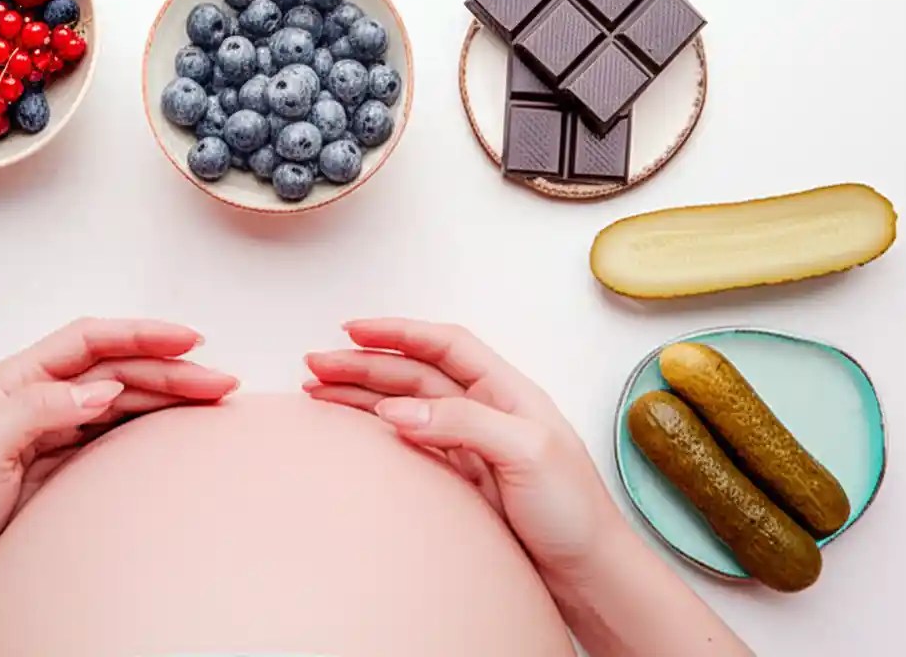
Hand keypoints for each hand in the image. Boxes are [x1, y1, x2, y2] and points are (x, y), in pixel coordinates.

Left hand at [0, 318, 238, 569]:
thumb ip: (37, 409)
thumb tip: (100, 387)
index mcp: (19, 377)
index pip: (90, 341)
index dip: (141, 335)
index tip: (184, 341)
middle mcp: (45, 391)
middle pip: (121, 365)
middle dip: (172, 366)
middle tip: (220, 381)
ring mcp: (63, 422)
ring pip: (129, 392)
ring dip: (173, 389)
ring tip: (216, 395)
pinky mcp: (75, 452)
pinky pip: (125, 424)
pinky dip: (158, 416)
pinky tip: (183, 418)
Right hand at [305, 318, 622, 576]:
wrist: (588, 574)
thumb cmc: (576, 514)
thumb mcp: (527, 453)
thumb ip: (464, 422)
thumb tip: (401, 407)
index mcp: (508, 392)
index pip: (444, 345)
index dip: (398, 332)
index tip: (354, 331)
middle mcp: (487, 411)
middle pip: (415, 372)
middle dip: (364, 363)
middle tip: (317, 364)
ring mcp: (471, 445)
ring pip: (406, 404)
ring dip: (362, 393)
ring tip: (318, 388)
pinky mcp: (461, 477)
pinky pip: (409, 440)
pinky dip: (376, 428)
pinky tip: (355, 425)